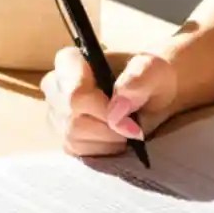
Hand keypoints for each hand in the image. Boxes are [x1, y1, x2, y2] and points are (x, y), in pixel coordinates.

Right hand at [40, 48, 178, 156]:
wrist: (156, 90)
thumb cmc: (153, 74)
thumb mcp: (156, 70)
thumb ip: (139, 79)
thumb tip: (116, 107)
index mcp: (72, 61)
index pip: (73, 91)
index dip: (100, 108)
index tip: (128, 114)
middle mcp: (56, 86)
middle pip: (72, 118)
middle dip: (108, 126)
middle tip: (133, 121)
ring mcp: (57, 113)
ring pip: (75, 137)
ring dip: (109, 138)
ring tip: (126, 125)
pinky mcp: (64, 136)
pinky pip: (79, 151)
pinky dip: (104, 148)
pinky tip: (117, 135)